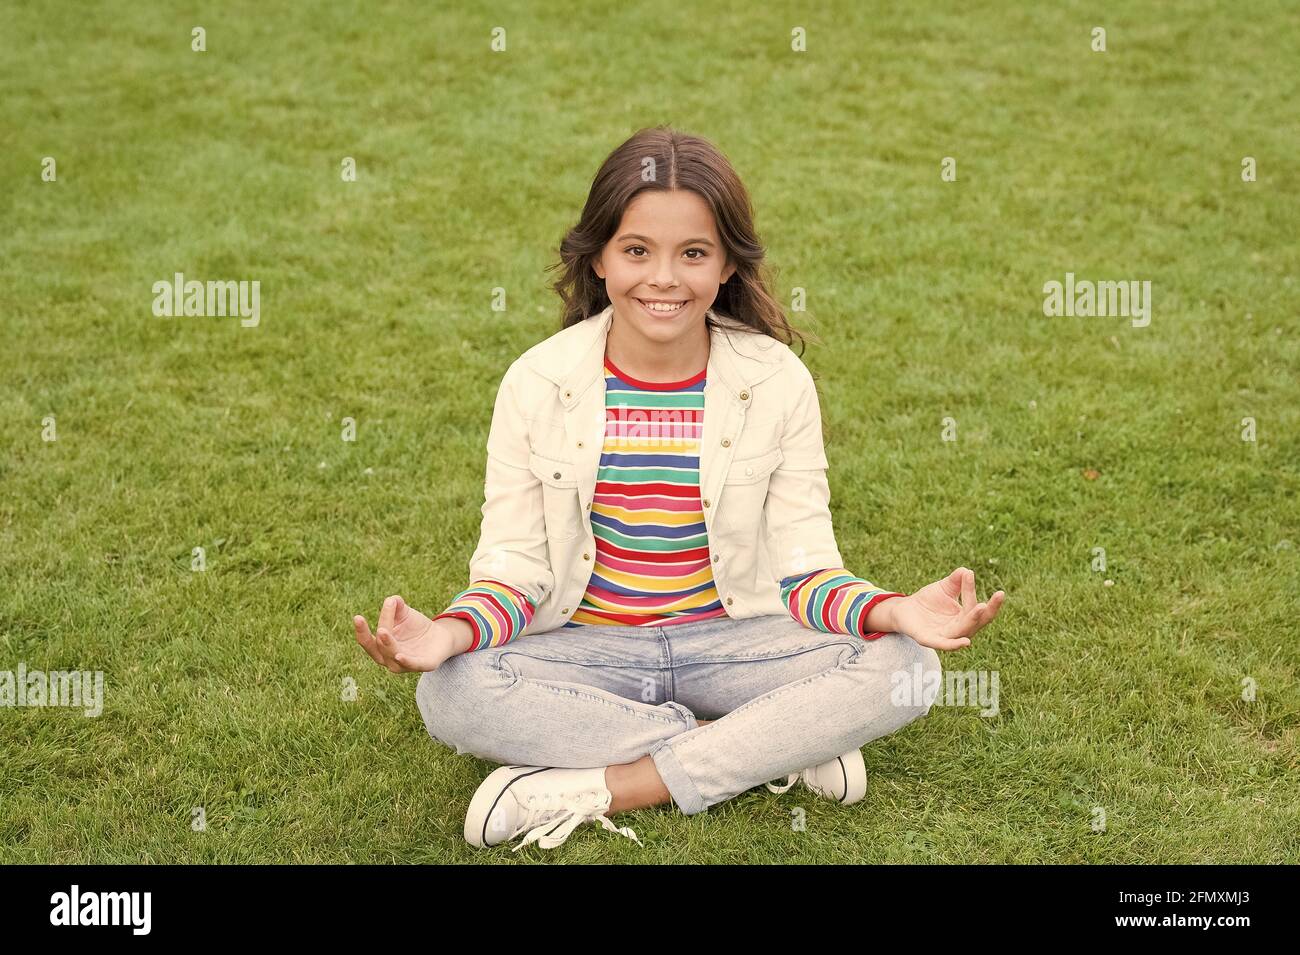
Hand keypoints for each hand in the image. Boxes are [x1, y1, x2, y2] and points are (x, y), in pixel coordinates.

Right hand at [352, 595, 459, 671]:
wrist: (441, 636)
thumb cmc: (416, 626)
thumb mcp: (404, 613)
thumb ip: (396, 605)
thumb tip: (391, 600)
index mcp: (381, 647)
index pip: (368, 641)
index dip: (361, 631)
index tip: (357, 617)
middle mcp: (391, 659)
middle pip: (379, 650)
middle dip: (377, 639)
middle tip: (378, 627)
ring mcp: (407, 665)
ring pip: (393, 658)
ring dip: (388, 646)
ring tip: (383, 633)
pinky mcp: (425, 665)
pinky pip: (414, 665)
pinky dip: (407, 661)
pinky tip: (400, 655)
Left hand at [883, 567, 1003, 651]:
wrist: (904, 609)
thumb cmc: (929, 600)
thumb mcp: (945, 588)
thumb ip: (956, 580)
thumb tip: (967, 571)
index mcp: (965, 617)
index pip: (977, 607)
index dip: (978, 594)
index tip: (976, 578)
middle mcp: (958, 630)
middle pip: (977, 622)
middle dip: (987, 611)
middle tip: (996, 597)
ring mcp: (944, 636)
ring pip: (962, 631)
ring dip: (972, 620)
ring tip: (981, 607)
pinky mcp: (928, 640)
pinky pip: (943, 645)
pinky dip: (954, 645)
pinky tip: (965, 642)